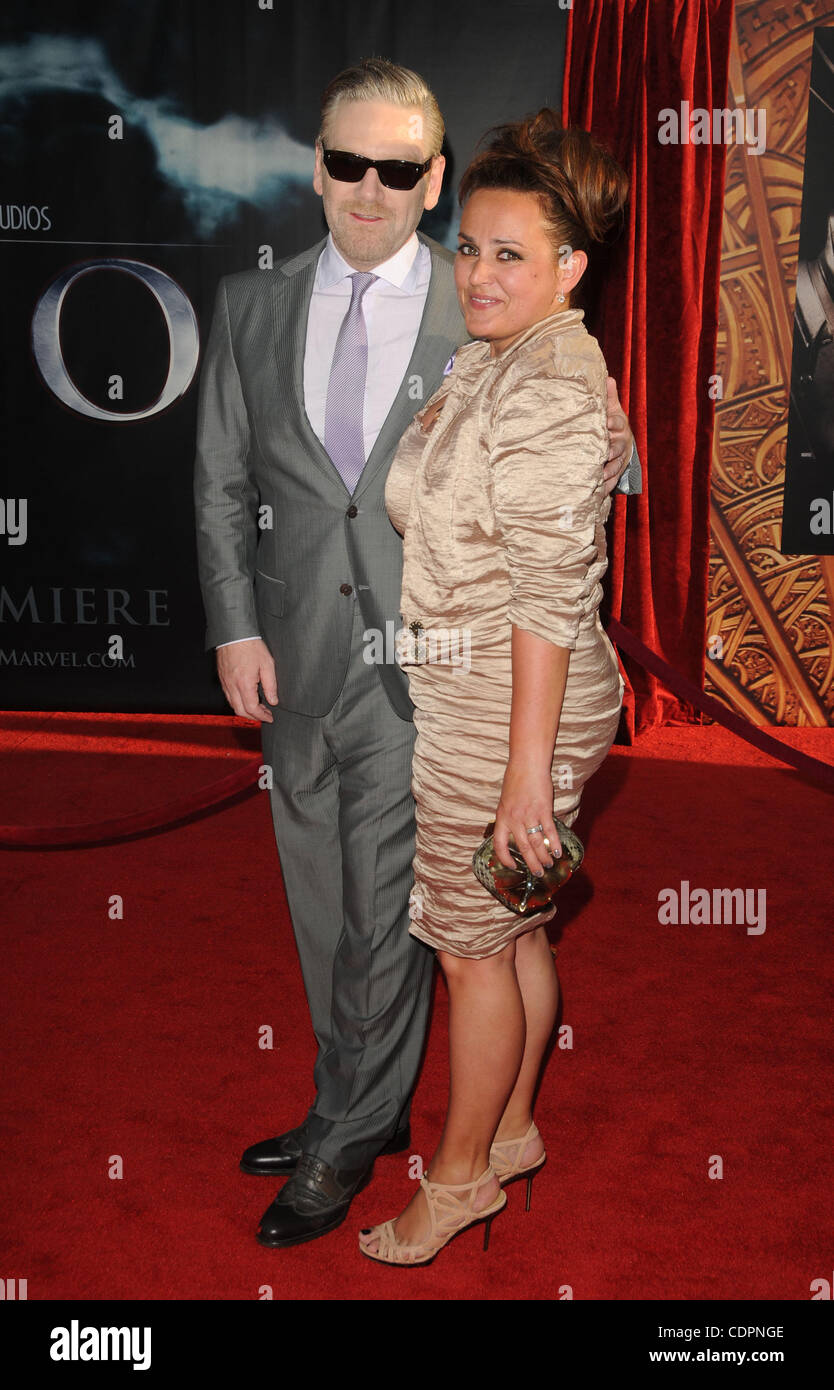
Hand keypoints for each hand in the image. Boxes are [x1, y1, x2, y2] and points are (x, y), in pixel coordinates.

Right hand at [216, 638, 277, 721]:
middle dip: (253, 717)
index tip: (270, 717)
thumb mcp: (267, 665)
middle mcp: (232, 686)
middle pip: (240, 711)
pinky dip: (238, 702)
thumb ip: (271, 686)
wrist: (234, 633)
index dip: (262, 716)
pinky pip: (229, 696)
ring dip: (245, 710)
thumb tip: (273, 700)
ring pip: (233, 705)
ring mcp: (225, 682)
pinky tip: (247, 698)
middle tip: (265, 715)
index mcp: (244, 684)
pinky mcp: (222, 678)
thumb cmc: (250, 646)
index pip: (252, 708)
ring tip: (258, 708)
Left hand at [493, 760, 562, 876]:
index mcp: (502, 817)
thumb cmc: (516, 780)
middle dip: (531, 863)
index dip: (505, 858)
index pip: (499, 844)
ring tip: (549, 864)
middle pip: (522, 848)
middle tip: (538, 873)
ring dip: (543, 856)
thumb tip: (514, 832)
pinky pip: (549, 831)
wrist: (527, 764)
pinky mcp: (544, 809)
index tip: (513, 866)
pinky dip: (554, 843)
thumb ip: (509, 817)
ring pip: (536, 843)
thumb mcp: (505, 801)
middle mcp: (514, 819)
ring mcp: (529, 815)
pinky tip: (558, 851)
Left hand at [602, 376, 633, 496]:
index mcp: (620, 426)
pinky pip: (613, 481)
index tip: (605, 423)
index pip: (617, 424)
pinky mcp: (616, 472)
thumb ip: (609, 396)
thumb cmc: (612, 423)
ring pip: (616, 466)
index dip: (612, 423)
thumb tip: (607, 377)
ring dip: (608, 471)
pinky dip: (607, 486)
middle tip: (602, 454)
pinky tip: (599, 492)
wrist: (621, 441)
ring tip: (599, 476)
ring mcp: (620, 459)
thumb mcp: (612, 409)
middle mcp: (621, 443)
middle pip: (617, 447)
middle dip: (610, 450)